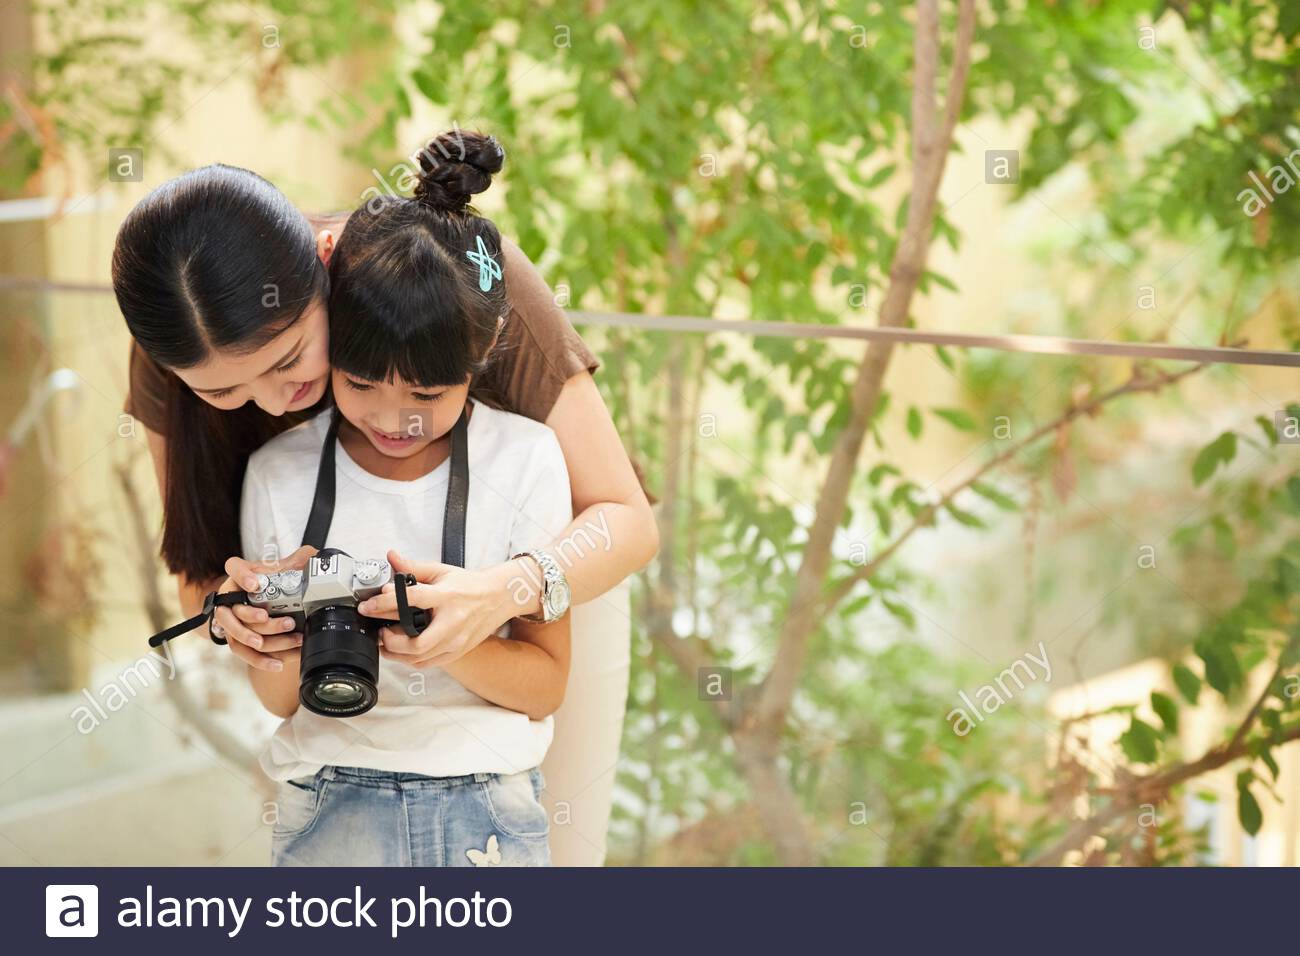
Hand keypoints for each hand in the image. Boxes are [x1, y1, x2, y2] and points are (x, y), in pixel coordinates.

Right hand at [212, 545, 316, 670]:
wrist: (275, 604)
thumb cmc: (280, 583)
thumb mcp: (294, 567)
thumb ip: (301, 561)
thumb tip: (314, 560)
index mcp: (243, 575)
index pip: (234, 567)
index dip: (241, 575)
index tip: (254, 584)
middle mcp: (232, 597)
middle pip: (234, 609)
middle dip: (252, 616)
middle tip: (276, 619)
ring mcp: (232, 620)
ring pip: (237, 634)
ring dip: (260, 639)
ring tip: (288, 641)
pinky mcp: (238, 640)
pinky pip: (243, 653)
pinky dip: (260, 660)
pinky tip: (278, 663)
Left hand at [357, 549, 519, 667]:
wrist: (497, 597)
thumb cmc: (468, 585)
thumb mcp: (441, 571)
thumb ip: (413, 567)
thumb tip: (391, 557)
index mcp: (446, 596)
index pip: (410, 600)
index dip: (384, 603)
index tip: (367, 606)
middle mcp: (452, 621)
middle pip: (416, 643)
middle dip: (391, 641)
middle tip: (379, 632)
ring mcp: (456, 640)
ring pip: (420, 657)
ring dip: (396, 653)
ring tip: (386, 642)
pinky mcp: (458, 651)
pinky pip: (429, 663)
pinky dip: (411, 660)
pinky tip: (402, 651)